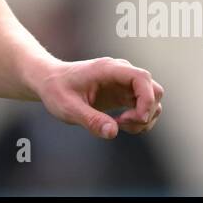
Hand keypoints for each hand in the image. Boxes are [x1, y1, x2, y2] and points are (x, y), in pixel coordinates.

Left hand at [34, 57, 163, 139]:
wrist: (49, 81)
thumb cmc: (56, 90)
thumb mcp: (68, 108)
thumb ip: (90, 119)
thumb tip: (113, 132)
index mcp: (109, 69)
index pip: (142, 78)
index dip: (146, 100)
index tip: (135, 119)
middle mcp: (121, 73)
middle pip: (154, 90)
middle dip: (146, 112)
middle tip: (123, 124)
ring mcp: (123, 83)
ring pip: (152, 99)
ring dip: (144, 117)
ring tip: (120, 125)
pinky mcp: (123, 94)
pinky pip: (143, 106)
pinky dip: (139, 119)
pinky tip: (119, 124)